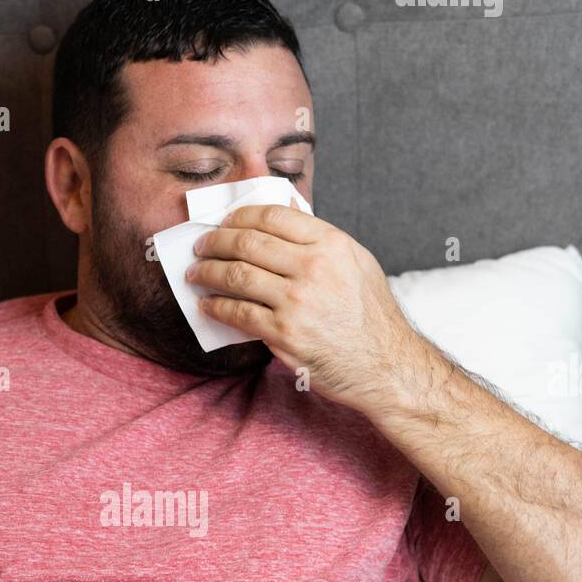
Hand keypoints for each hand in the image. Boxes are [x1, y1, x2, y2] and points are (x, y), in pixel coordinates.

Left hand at [186, 204, 430, 414]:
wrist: (385, 365)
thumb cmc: (371, 316)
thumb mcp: (357, 263)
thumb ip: (320, 241)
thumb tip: (285, 216)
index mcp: (331, 244)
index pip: (272, 215)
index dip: (239, 216)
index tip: (224, 223)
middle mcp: (314, 267)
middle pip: (247, 242)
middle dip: (215, 242)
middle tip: (201, 247)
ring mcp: (297, 301)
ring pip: (236, 276)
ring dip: (207, 273)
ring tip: (196, 274)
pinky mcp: (284, 334)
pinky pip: (238, 313)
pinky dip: (216, 307)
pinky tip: (207, 305)